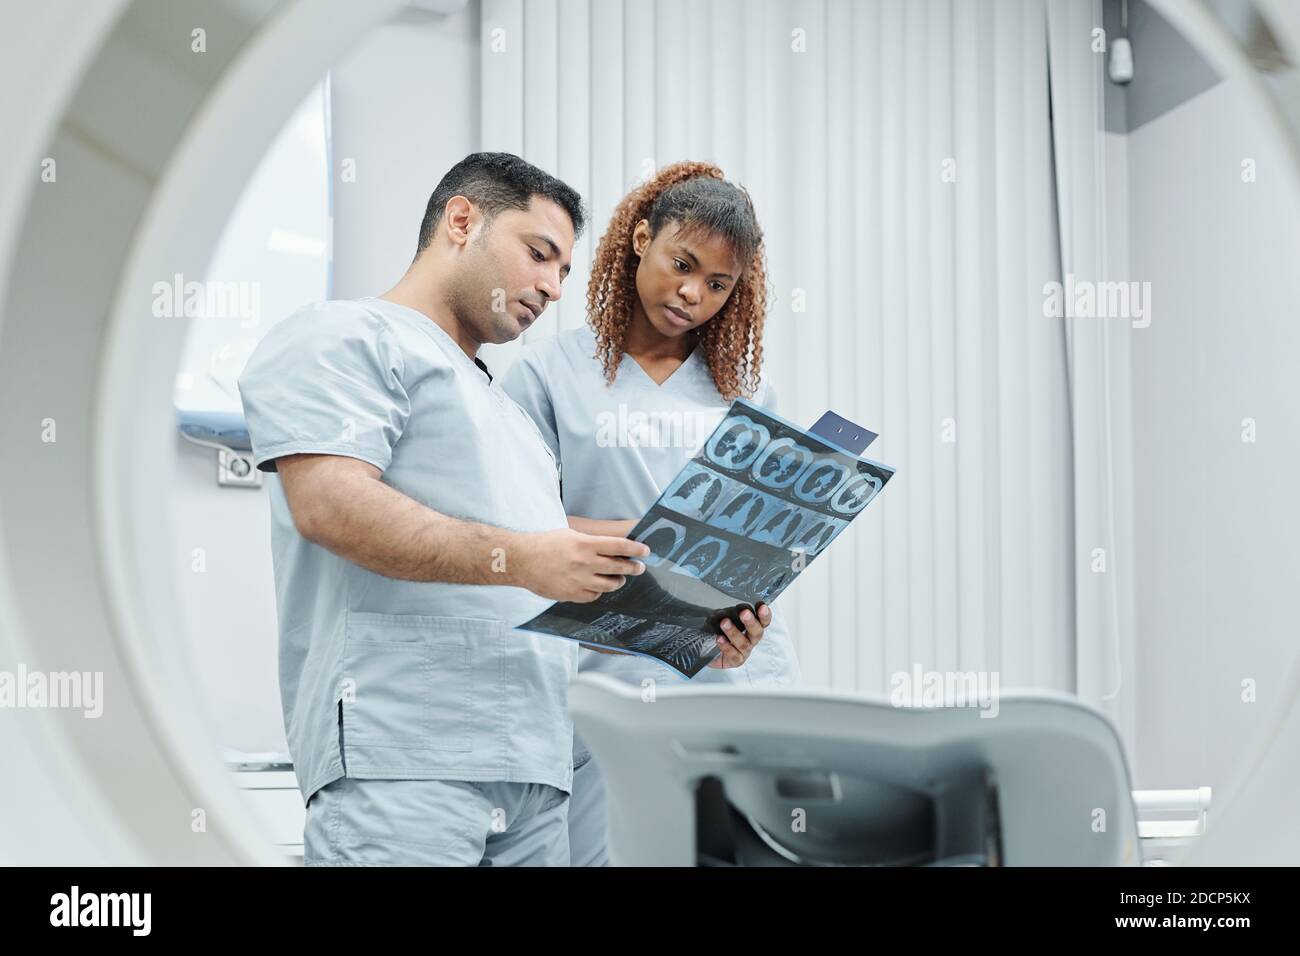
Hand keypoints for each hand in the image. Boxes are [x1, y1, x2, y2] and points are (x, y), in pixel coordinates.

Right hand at [514, 528, 649, 602]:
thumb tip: (612, 546)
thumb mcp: (570, 534)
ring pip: (609, 585)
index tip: (646, 551)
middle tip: (639, 567)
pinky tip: (598, 587)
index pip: (618, 546)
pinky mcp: (571, 594)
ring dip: (618, 581)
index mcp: (585, 544)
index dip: (635, 549)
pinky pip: (593, 596)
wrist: (522, 560)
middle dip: (633, 567)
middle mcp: (584, 563)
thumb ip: (591, 541)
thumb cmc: (546, 544)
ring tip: (620, 579)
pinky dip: (599, 592)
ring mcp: (578, 580)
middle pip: (618, 567)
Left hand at [708, 603, 771, 668]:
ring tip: (724, 623)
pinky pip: (734, 655)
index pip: (763, 622)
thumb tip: (729, 602)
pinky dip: (726, 646)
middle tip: (744, 613)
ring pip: (744, 644)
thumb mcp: (724, 618)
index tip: (762, 606)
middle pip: (757, 633)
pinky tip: (719, 638)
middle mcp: (751, 640)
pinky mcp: (735, 661)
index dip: (765, 615)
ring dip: (734, 632)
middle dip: (751, 622)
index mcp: (752, 628)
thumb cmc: (718, 631)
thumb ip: (730, 612)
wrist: (707, 649)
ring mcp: (744, 652)